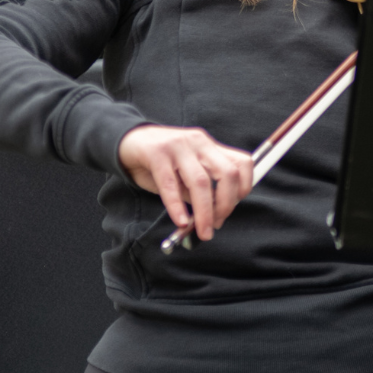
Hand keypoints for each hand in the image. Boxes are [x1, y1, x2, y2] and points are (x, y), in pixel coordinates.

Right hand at [118, 125, 253, 241]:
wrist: (129, 141)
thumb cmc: (161, 161)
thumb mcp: (186, 171)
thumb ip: (200, 190)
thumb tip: (213, 218)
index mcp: (210, 146)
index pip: (242, 163)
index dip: (244, 188)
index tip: (230, 208)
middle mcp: (199, 142)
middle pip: (227, 173)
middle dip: (226, 204)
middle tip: (216, 224)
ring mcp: (179, 146)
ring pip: (201, 181)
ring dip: (204, 212)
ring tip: (202, 232)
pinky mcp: (157, 153)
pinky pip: (170, 184)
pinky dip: (177, 207)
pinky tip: (181, 221)